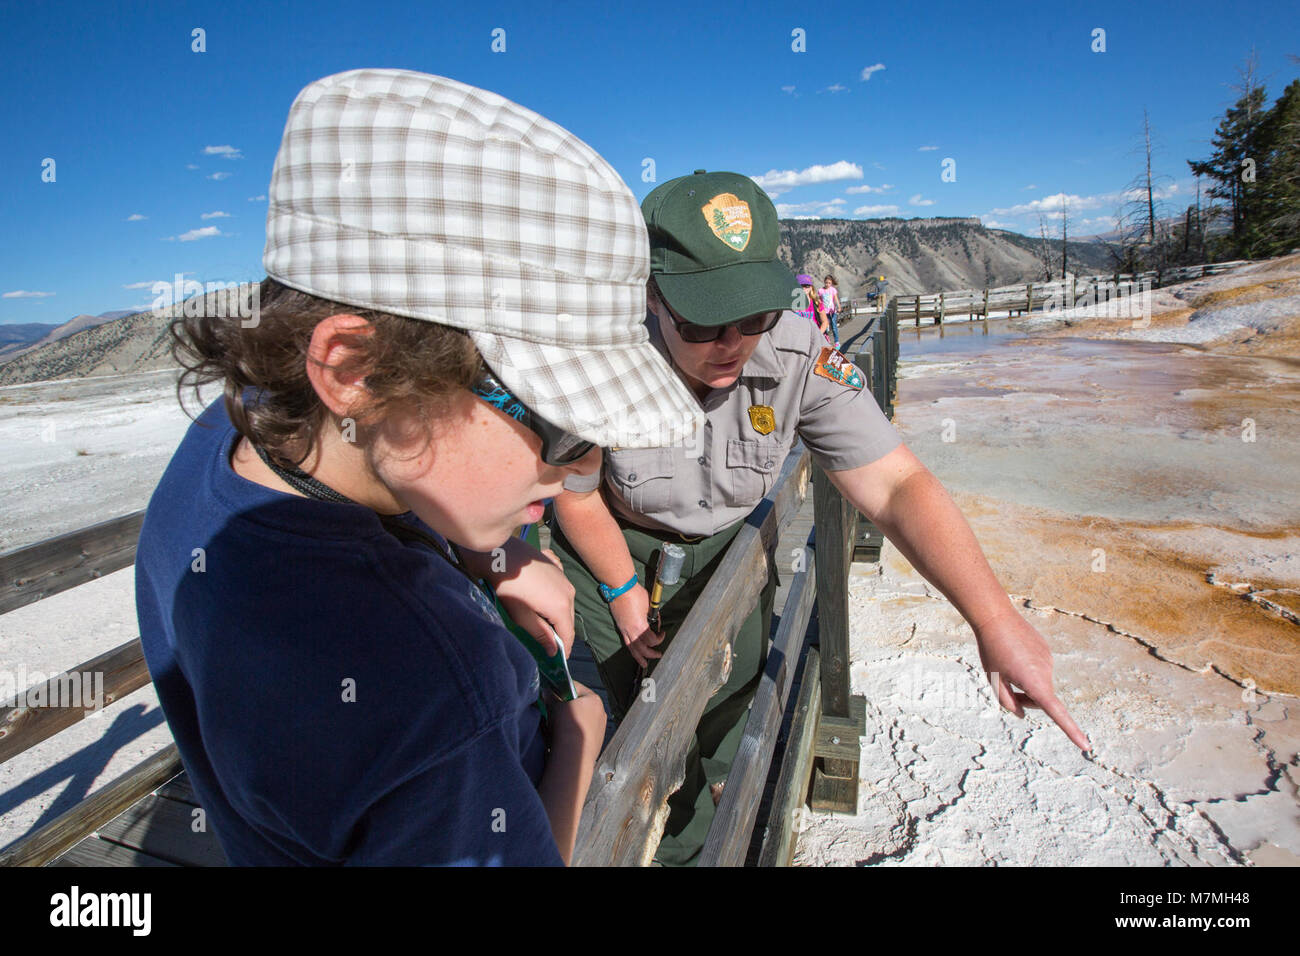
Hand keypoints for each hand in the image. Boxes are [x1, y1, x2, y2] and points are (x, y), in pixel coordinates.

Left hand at [474, 539, 575, 656]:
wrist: (501, 554)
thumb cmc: (508, 587)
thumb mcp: (521, 616)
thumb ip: (541, 634)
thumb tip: (554, 650)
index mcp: (561, 606)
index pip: (568, 635)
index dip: (564, 649)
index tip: (558, 659)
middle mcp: (569, 592)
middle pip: (568, 620)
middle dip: (560, 632)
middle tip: (546, 643)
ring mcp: (565, 578)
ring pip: (565, 604)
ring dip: (556, 614)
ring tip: (540, 620)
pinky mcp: (558, 569)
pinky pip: (561, 588)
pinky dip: (554, 596)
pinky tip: (540, 595)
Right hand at [547, 680, 606, 753]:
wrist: (574, 755)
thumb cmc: (567, 727)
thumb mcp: (554, 707)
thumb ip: (551, 697)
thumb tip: (547, 692)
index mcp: (593, 698)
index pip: (575, 686)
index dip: (561, 688)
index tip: (551, 692)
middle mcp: (600, 711)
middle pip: (580, 703)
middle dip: (566, 704)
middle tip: (553, 708)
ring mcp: (600, 727)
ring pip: (582, 718)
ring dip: (571, 719)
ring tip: (558, 724)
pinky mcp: (598, 741)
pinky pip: (584, 731)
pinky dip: (575, 731)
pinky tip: (565, 736)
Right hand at [609, 584, 664, 668]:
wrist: (620, 588)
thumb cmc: (635, 594)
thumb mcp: (650, 605)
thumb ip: (654, 615)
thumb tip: (655, 621)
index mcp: (640, 626)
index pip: (652, 640)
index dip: (659, 639)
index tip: (662, 633)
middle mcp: (631, 631)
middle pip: (642, 649)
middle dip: (651, 654)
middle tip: (658, 655)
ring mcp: (624, 629)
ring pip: (632, 648)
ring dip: (638, 657)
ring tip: (644, 664)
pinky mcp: (620, 626)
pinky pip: (626, 642)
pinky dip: (631, 648)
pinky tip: (634, 651)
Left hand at [973, 608, 1090, 751]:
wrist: (996, 618)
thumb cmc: (992, 651)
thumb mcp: (994, 680)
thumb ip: (1008, 702)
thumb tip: (1021, 713)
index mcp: (1035, 683)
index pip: (1056, 713)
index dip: (1071, 731)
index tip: (1085, 746)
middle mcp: (1047, 673)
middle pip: (1040, 699)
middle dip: (1025, 699)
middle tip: (1005, 682)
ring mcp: (1049, 661)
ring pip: (1039, 683)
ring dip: (1026, 682)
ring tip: (1007, 663)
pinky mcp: (1046, 651)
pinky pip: (1038, 668)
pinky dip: (1028, 667)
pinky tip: (1014, 653)